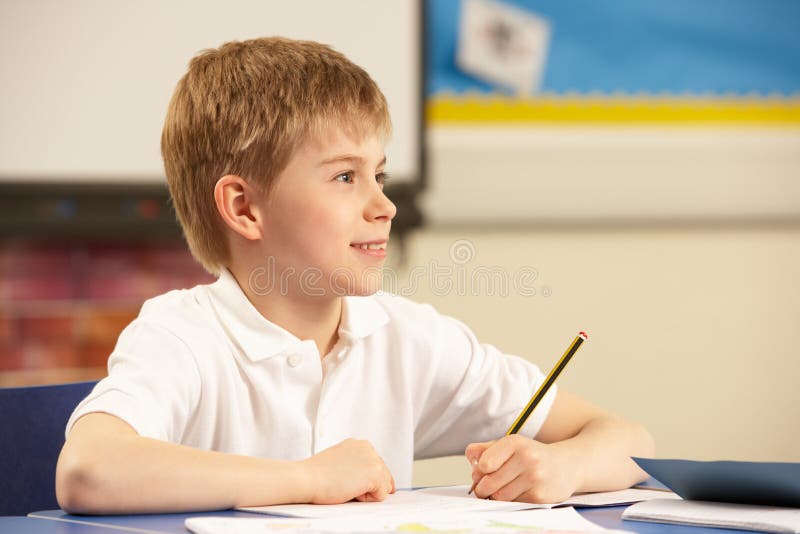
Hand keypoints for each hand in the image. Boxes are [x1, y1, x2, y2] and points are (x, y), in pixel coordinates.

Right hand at [300, 439, 394, 503]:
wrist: (308, 478)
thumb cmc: (318, 475)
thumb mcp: (341, 461)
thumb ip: (356, 465)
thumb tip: (367, 479)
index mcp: (360, 444)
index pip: (374, 466)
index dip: (363, 480)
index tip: (347, 480)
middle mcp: (368, 448)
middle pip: (383, 475)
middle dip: (368, 485)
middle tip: (344, 483)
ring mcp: (374, 459)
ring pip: (383, 485)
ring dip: (367, 491)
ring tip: (346, 485)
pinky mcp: (376, 473)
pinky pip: (381, 495)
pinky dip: (367, 499)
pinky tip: (350, 490)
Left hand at [465, 434, 579, 502]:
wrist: (567, 466)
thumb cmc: (531, 456)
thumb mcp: (510, 445)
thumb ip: (485, 449)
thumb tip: (470, 458)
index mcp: (515, 442)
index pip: (484, 464)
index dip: (479, 472)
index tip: (483, 473)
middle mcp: (526, 458)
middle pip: (489, 483)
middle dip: (482, 489)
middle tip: (485, 488)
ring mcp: (535, 478)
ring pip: (500, 497)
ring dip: (495, 497)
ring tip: (501, 490)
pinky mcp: (540, 496)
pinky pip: (513, 504)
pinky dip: (510, 502)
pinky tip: (517, 493)